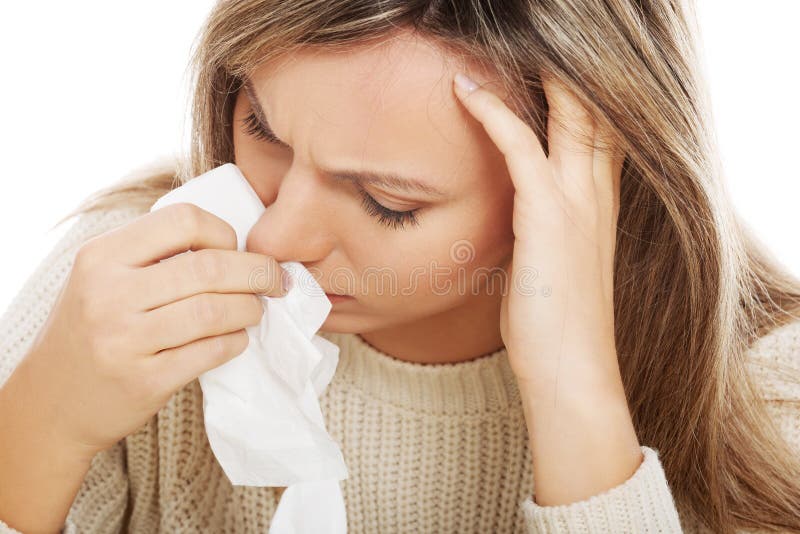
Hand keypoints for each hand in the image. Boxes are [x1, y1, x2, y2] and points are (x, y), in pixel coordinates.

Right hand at [12, 203, 287, 457]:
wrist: (51, 401)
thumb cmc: (90, 329)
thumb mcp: (102, 277)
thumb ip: (153, 255)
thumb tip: (233, 245)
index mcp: (102, 256)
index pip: (183, 221)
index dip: (224, 233)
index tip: (238, 250)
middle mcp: (109, 294)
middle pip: (210, 268)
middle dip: (257, 272)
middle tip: (275, 280)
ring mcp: (125, 341)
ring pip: (215, 311)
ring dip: (250, 309)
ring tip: (256, 311)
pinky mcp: (144, 381)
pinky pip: (210, 352)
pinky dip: (235, 342)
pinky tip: (236, 339)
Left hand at [453, 72, 642, 504]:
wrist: (571, 371)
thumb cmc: (553, 325)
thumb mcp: (547, 266)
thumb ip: (537, 231)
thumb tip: (511, 221)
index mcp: (598, 203)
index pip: (596, 128)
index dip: (574, 93)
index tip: (538, 69)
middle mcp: (597, 193)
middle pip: (592, 107)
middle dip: (563, 70)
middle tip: (524, 44)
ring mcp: (578, 201)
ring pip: (568, 112)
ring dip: (535, 73)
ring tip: (494, 49)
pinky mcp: (550, 215)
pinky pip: (520, 145)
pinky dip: (492, 114)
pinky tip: (464, 92)